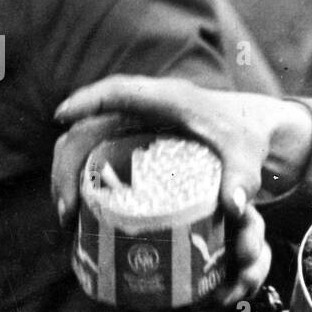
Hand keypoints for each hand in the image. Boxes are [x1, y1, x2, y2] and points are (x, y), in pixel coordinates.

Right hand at [51, 77, 311, 305]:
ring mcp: (132, 127)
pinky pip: (96, 158)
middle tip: (66, 208)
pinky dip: (83, 183)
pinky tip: (82, 216)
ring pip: (86, 143)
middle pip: (89, 126)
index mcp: (167, 99)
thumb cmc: (246, 137)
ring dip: (69, 177)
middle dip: (68, 163)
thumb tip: (233, 207)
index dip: (88, 101)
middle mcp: (141, 109)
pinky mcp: (131, 145)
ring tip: (68, 219)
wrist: (249, 133)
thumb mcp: (248, 156)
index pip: (120, 92)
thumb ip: (244, 177)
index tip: (62, 116)